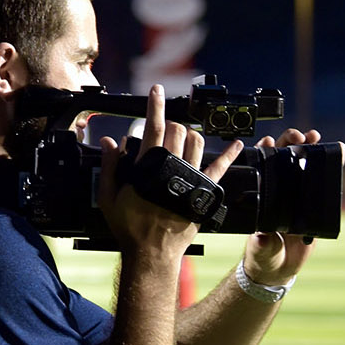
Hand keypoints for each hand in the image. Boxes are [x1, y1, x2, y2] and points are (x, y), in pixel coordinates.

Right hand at [95, 83, 242, 260]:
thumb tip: (110, 142)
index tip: (156, 91)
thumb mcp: (109, 197)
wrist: (152, 253)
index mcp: (148, 167)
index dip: (154, 106)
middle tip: (163, 131)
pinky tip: (236, 143)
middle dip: (170, 125)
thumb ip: (108, 167)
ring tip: (182, 138)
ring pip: (198, 142)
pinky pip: (220, 168)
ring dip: (190, 134)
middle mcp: (173, 168)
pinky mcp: (204, 191)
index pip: (152, 127)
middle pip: (177, 131)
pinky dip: (229, 153)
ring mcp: (191, 179)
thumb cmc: (130, 227)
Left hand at [241, 126, 330, 285]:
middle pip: (283, 158)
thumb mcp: (260, 248)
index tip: (269, 142)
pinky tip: (338, 152)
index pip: (261, 166)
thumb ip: (262, 243)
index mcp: (262, 194)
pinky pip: (323, 181)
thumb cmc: (264, 253)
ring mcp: (297, 194)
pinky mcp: (313, 202)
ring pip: (304, 164)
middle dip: (290, 141)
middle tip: (299, 136)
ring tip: (315, 137)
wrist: (279, 267)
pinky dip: (331, 165)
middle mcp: (279, 190)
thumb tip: (263, 236)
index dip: (264, 150)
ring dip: (310, 146)